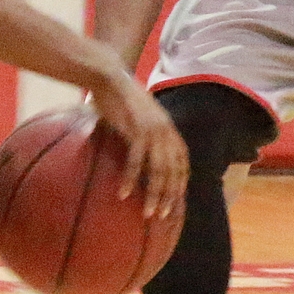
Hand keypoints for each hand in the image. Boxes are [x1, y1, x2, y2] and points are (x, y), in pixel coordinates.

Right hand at [89, 69, 187, 218]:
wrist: (110, 77)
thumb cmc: (121, 100)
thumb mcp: (141, 120)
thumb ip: (147, 138)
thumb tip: (141, 159)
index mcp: (170, 130)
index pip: (182, 164)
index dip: (180, 185)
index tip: (175, 204)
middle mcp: (166, 132)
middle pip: (174, 171)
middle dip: (170, 196)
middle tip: (163, 216)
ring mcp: (153, 131)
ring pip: (159, 169)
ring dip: (155, 194)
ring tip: (149, 213)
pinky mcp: (136, 129)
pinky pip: (136, 160)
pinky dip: (131, 178)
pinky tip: (124, 193)